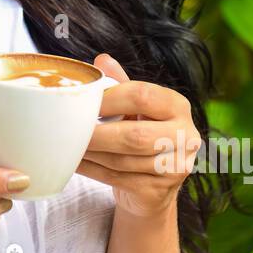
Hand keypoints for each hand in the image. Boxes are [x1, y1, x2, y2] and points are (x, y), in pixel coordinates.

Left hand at [77, 54, 200, 217]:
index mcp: (178, 106)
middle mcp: (185, 136)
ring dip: (91, 153)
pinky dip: (92, 170)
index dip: (110, 98)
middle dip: (97, 134)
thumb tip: (102, 60)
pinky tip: (75, 162)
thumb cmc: (141, 134)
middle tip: (69, 130)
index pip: (143, 96)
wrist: (153, 185)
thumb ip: (121, 85)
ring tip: (67, 145)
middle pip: (135, 135)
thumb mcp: (135, 108)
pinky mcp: (159, 192)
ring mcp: (176, 167)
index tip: (83, 100)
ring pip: (124, 161)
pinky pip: (118, 180)